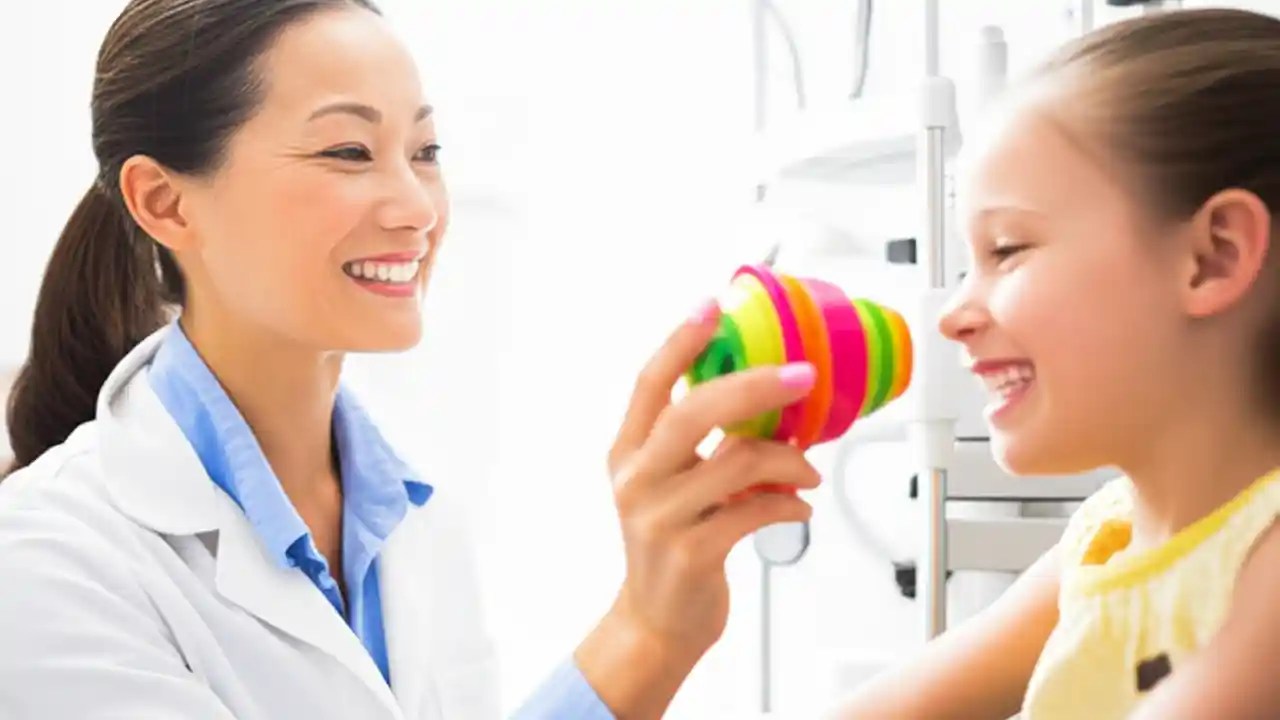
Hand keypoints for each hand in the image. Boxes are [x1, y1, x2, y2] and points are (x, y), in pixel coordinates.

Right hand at [575, 299, 821, 717]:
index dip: (681, 341)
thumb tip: (768, 399)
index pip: (649, 383)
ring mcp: (659, 517)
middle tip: (801, 374)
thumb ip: (702, 444)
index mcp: (628, 452)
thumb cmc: (672, 546)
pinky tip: (799, 507)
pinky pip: (754, 511)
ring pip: (736, 462)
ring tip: (808, 470)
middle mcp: (636, 479)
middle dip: (754, 386)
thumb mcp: (671, 486)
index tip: (713, 306)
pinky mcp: (690, 553)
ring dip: (788, 460)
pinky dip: (788, 503)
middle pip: (692, 411)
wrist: (656, 623)